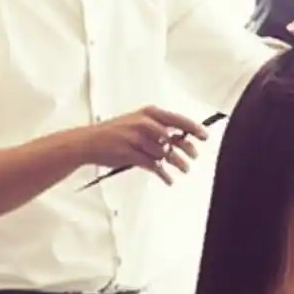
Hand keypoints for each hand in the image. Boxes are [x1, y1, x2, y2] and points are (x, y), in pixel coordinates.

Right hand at [84, 106, 207, 184]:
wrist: (89, 142)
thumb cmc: (113, 132)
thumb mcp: (136, 122)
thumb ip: (156, 129)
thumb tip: (179, 139)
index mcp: (148, 113)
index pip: (177, 119)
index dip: (193, 128)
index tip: (204, 136)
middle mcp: (144, 124)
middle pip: (174, 137)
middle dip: (187, 148)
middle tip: (194, 156)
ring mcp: (137, 139)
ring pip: (165, 153)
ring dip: (177, 163)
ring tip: (184, 169)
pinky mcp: (131, 154)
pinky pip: (153, 165)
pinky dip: (163, 174)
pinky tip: (168, 179)